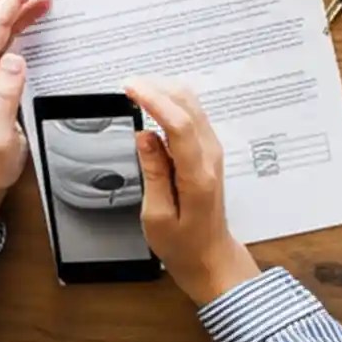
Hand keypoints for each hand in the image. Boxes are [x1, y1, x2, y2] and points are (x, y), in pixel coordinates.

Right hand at [124, 78, 259, 305]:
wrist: (211, 255)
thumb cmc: (184, 244)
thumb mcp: (157, 216)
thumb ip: (153, 172)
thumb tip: (144, 136)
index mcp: (198, 175)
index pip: (179, 125)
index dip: (154, 101)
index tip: (131, 88)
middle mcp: (210, 157)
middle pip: (189, 106)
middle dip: (158, 88)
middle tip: (128, 85)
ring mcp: (213, 152)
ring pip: (193, 106)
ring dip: (166, 92)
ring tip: (137, 90)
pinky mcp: (209, 151)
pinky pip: (192, 117)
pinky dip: (172, 104)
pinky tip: (154, 105)